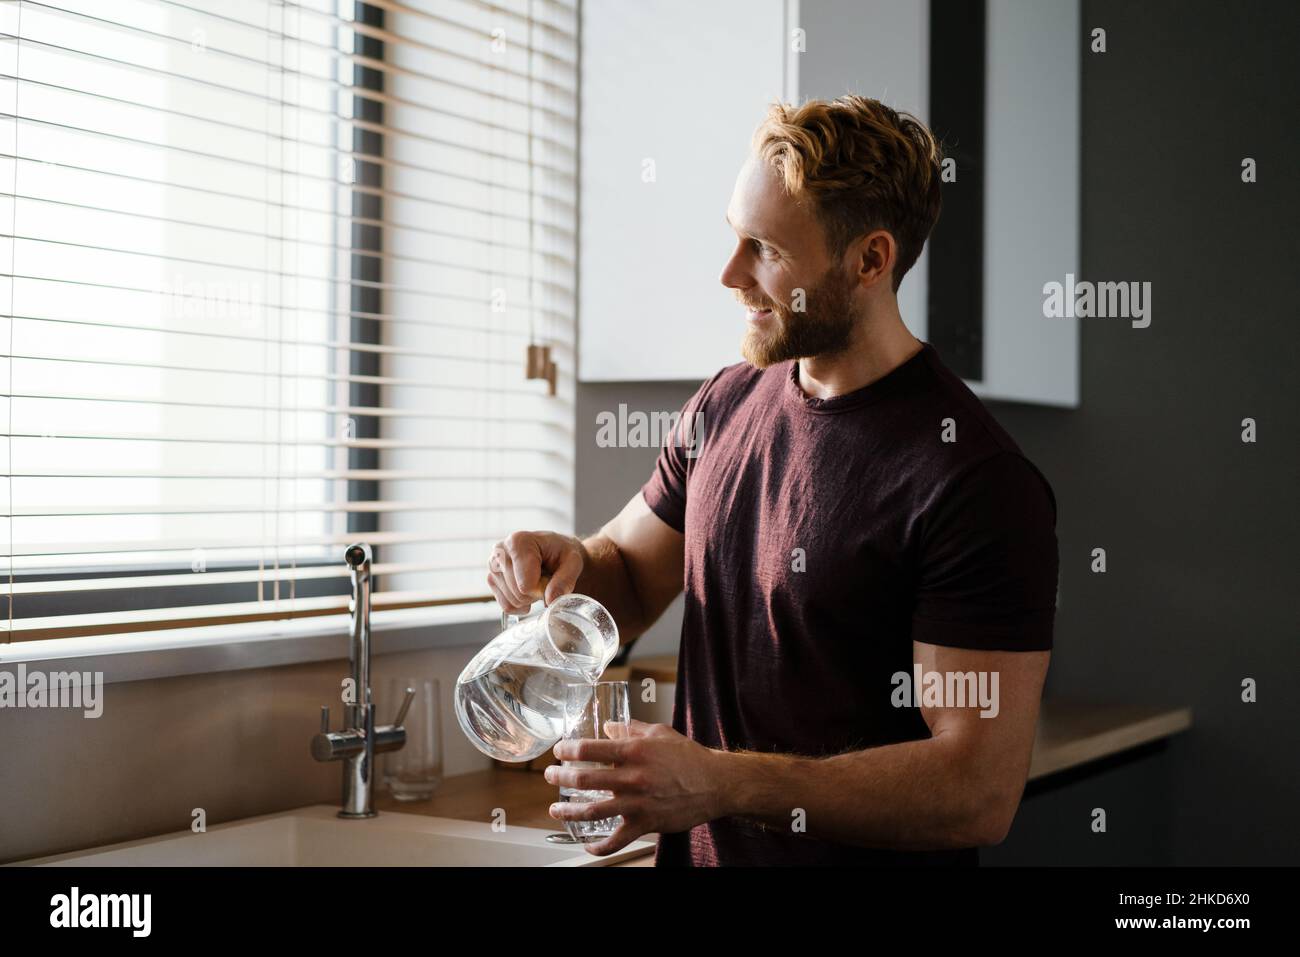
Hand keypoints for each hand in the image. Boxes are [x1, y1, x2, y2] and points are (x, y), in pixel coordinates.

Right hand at [486, 530, 584, 613]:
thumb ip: (565, 580)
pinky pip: (506, 606)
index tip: (551, 576)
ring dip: (529, 598)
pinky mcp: (491, 579)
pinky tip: (528, 591)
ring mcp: (492, 566)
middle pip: (518, 594)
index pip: (526, 584)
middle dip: (536, 593)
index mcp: (518, 542)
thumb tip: (550, 600)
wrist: (555, 552)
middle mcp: (500, 551)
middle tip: (545, 578)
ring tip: (536, 580)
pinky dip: (521, 604)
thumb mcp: (573, 562)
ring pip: (512, 601)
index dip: (543, 588)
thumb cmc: (562, 554)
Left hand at [544, 719, 726, 855]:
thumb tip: (609, 726)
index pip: (590, 748)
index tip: (559, 750)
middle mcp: (633, 777)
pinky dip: (599, 847)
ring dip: (569, 811)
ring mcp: (638, 803)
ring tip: (556, 809)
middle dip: (560, 776)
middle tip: (550, 775)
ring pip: (593, 811)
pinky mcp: (646, 823)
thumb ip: (631, 728)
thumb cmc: (689, 757)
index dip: (568, 749)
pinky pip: (616, 840)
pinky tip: (587, 845)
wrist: (715, 783)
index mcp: (635, 751)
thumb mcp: (659, 733)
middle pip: (585, 778)